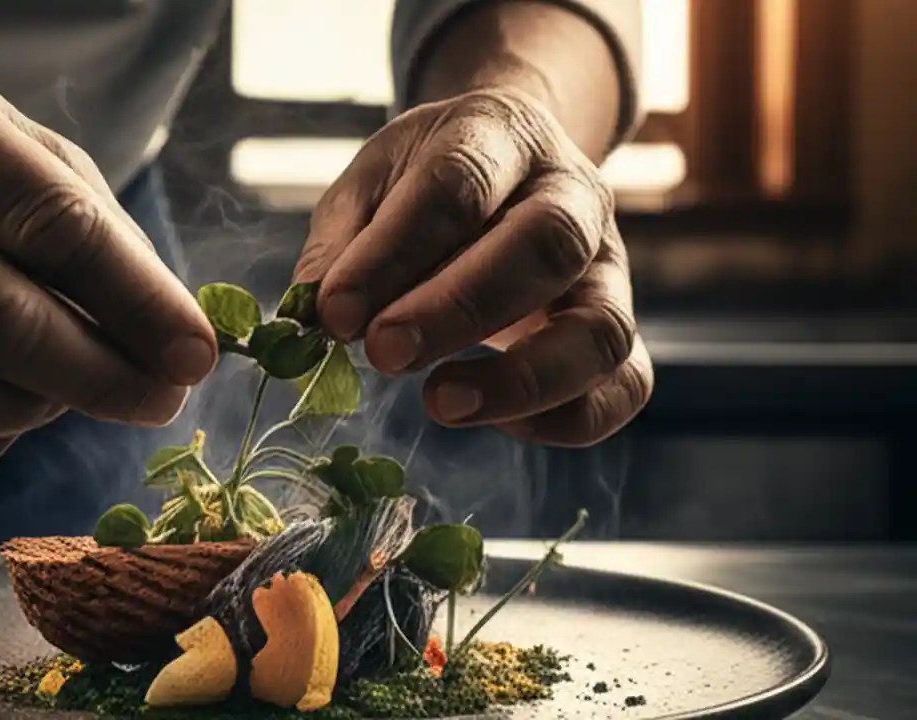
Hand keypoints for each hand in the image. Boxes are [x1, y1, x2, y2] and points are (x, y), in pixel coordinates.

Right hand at [0, 70, 215, 472]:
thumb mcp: (22, 153)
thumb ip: (98, 233)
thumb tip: (168, 340)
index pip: (51, 227)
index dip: (137, 302)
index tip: (195, 355)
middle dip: (98, 375)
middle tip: (158, 400)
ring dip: (34, 413)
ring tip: (69, 395)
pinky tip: (6, 421)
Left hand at [296, 87, 651, 445]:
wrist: (511, 163)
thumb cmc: (427, 182)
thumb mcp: (371, 185)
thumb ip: (342, 245)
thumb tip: (318, 318)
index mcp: (502, 134)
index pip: (459, 183)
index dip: (394, 252)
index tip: (335, 312)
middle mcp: (573, 195)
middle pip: (546, 245)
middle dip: (460, 309)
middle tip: (385, 354)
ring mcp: (609, 266)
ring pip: (602, 327)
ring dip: (523, 378)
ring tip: (440, 404)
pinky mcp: (619, 327)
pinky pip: (627, 383)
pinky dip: (571, 416)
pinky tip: (500, 423)